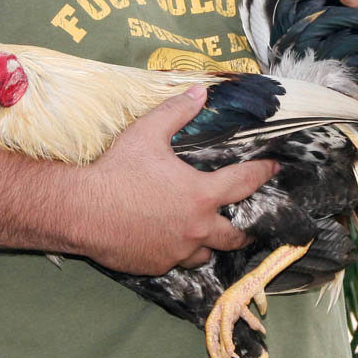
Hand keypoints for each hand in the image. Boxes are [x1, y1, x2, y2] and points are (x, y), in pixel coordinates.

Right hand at [74, 87, 277, 275]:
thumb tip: (200, 92)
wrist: (83, 210)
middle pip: (235, 235)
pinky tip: (171, 244)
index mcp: (201, 194)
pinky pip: (176, 263)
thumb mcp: (148, 133)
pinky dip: (179, 253)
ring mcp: (177, 251)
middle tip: (251, 223)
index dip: (262, 173)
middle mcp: (196, 227)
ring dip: (210, 244)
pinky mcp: (156, 266)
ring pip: (206, 254)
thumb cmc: (118, 170)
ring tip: (209, 235)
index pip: (244, 183)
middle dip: (247, 228)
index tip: (274, 168)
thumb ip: (177, 111)